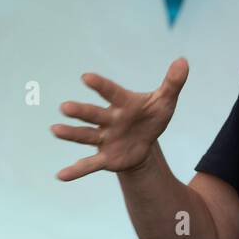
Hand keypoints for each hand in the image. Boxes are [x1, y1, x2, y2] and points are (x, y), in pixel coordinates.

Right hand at [50, 57, 189, 180]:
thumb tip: (183, 62)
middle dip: (80, 111)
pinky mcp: (105, 158)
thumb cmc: (151, 117)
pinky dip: (76, 171)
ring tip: (55, 130)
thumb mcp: (165, 102)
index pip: (111, 92)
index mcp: (123, 103)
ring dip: (71, 134)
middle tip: (65, 107)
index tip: (86, 77)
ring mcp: (104, 138)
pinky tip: (61, 176)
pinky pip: (89, 164)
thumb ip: (172, 83)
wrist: (145, 143)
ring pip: (86, 135)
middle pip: (93, 114)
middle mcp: (109, 119)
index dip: (100, 85)